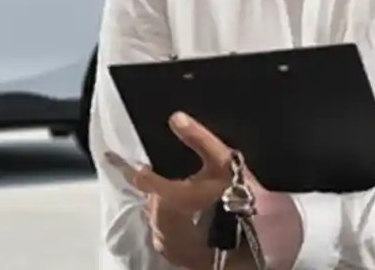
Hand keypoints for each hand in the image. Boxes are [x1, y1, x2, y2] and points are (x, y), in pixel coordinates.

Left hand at [105, 112, 267, 267]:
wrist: (265, 242)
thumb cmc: (245, 199)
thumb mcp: (224, 163)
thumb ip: (198, 139)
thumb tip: (175, 117)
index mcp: (169, 196)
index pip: (138, 177)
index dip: (122, 164)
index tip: (110, 155)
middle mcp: (162, 222)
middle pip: (149, 199)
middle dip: (157, 189)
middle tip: (178, 184)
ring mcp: (168, 242)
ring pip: (155, 217)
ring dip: (163, 208)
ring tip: (186, 203)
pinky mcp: (176, 257)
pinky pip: (164, 236)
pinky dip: (170, 225)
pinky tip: (189, 221)